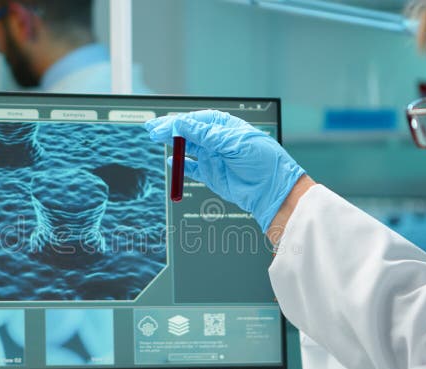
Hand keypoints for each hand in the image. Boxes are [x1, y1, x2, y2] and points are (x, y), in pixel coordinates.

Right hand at [144, 110, 304, 231]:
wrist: (273, 191)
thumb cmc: (263, 161)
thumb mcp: (233, 143)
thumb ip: (205, 135)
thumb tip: (181, 124)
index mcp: (226, 127)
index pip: (196, 120)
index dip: (178, 121)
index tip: (164, 124)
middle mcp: (218, 141)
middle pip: (189, 132)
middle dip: (170, 130)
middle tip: (152, 130)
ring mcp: (214, 158)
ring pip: (188, 148)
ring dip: (173, 144)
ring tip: (157, 139)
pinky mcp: (212, 175)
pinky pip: (192, 168)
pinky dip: (181, 165)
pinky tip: (171, 160)